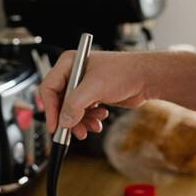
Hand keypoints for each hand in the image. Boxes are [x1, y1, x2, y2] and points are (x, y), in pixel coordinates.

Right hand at [39, 48, 154, 138]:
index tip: (55, 126)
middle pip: (59, 102)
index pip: (49, 88)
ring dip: (80, 122)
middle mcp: (74, 73)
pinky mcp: (93, 95)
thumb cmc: (124, 71)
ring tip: (91, 127)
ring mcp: (84, 85)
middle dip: (68, 118)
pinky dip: (89, 120)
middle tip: (74, 132)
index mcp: (69, 63)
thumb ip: (75, 104)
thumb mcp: (95, 87)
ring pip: (72, 110)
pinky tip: (99, 120)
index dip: (50, 109)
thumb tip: (63, 121)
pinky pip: (83, 112)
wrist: (146, 78)